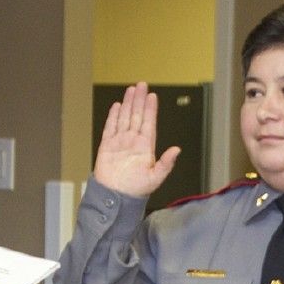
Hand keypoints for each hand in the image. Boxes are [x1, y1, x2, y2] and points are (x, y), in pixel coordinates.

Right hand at [93, 81, 179, 198]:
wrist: (114, 198)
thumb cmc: (135, 191)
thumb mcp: (155, 178)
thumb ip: (166, 164)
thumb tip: (177, 150)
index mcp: (145, 147)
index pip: (149, 123)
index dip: (150, 110)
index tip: (152, 96)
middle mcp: (133, 142)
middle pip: (137, 116)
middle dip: (139, 100)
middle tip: (141, 85)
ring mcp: (120, 142)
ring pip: (124, 118)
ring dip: (128, 104)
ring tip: (131, 90)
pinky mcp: (107, 146)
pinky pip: (110, 128)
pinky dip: (113, 116)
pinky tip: (117, 106)